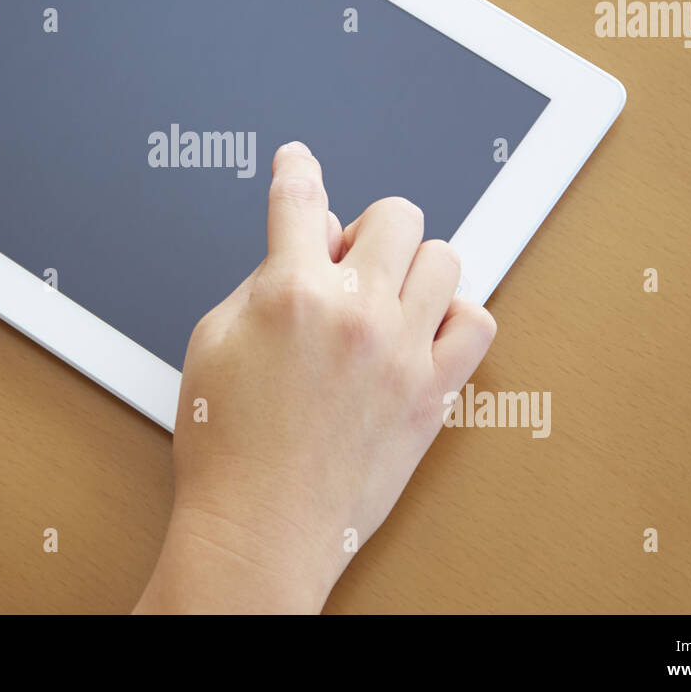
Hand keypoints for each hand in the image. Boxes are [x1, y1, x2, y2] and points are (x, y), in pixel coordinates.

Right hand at [135, 141, 496, 612]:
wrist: (260, 529)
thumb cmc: (226, 446)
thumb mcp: (212, 342)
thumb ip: (259, 280)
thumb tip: (309, 242)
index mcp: (288, 293)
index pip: (298, 198)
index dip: (296, 168)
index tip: (299, 162)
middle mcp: (354, 313)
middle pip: (394, 214)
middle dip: (366, 227)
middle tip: (345, 261)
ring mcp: (401, 352)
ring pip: (445, 256)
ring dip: (412, 265)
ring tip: (386, 297)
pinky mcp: (433, 393)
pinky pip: (478, 322)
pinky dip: (456, 315)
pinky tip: (422, 331)